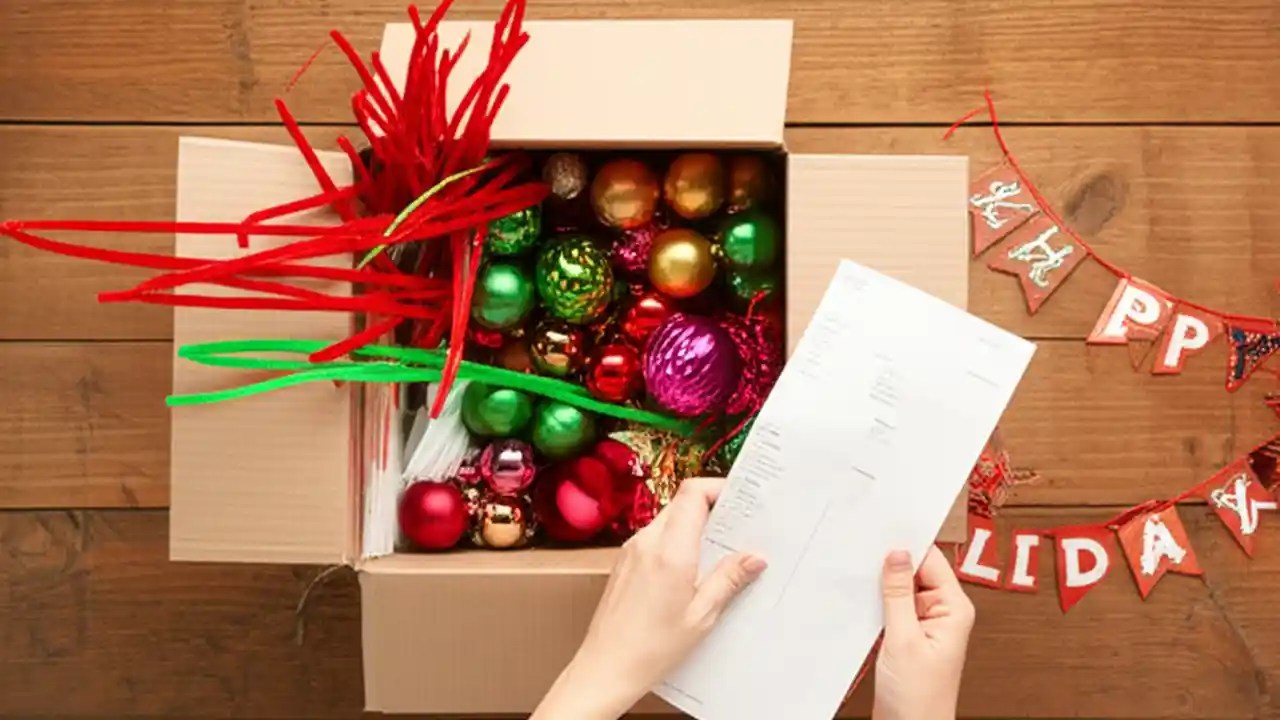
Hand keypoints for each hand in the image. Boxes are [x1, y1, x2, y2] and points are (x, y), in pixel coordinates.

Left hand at [531, 477, 766, 719]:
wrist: (605, 667)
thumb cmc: (651, 648)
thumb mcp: (701, 615)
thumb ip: (729, 579)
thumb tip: (755, 557)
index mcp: (669, 550)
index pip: (693, 493)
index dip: (718, 488)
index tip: (740, 500)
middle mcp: (646, 542)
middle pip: (682, 503)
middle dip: (711, 508)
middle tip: (738, 529)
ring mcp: (631, 550)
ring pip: (668, 520)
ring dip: (694, 527)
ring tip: (718, 553)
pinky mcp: (624, 562)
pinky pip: (654, 538)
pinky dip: (676, 542)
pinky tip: (691, 570)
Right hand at [873, 546, 974, 719]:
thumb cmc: (918, 698)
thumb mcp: (903, 639)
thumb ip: (898, 593)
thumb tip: (897, 554)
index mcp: (954, 609)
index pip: (932, 560)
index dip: (908, 544)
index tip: (882, 531)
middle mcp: (943, 613)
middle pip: (916, 571)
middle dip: (890, 564)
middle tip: (863, 553)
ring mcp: (925, 625)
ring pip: (901, 589)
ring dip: (882, 585)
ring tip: (859, 581)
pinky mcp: (908, 636)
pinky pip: (892, 607)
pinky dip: (877, 603)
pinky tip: (862, 602)